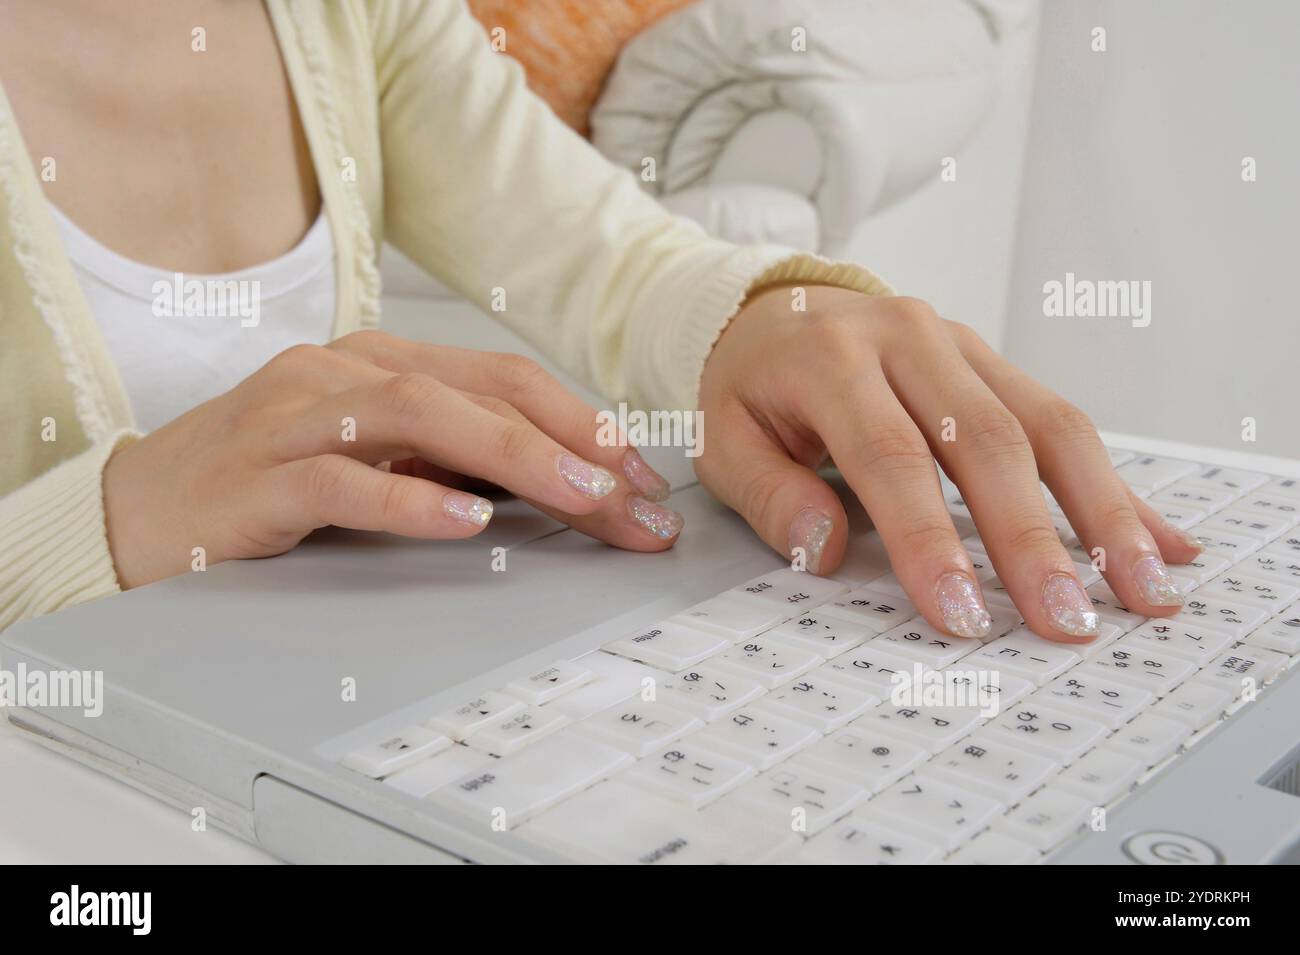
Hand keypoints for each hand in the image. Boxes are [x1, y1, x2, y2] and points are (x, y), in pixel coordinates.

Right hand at [103, 331, 680, 587]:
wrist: (140, 512)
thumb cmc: (270, 483)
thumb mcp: (378, 460)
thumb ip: (451, 459)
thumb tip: (561, 484)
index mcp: (382, 362)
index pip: (506, 380)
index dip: (585, 424)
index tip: (644, 479)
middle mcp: (344, 373)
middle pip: (482, 393)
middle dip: (575, 446)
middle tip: (639, 503)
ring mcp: (297, 417)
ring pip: (422, 415)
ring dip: (515, 457)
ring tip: (582, 498)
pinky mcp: (258, 476)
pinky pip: (342, 480)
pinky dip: (409, 499)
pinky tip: (465, 522)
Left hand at [696, 287, 1200, 642]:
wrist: (774, 306)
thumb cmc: (750, 384)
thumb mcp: (721, 438)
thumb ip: (770, 494)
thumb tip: (826, 550)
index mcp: (832, 358)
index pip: (892, 457)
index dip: (931, 540)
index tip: (964, 615)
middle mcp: (909, 340)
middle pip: (987, 440)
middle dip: (1032, 539)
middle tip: (1067, 620)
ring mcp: (962, 347)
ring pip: (1048, 426)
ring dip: (1103, 511)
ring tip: (1144, 588)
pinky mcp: (995, 364)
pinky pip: (1063, 422)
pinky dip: (1114, 486)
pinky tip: (1160, 539)